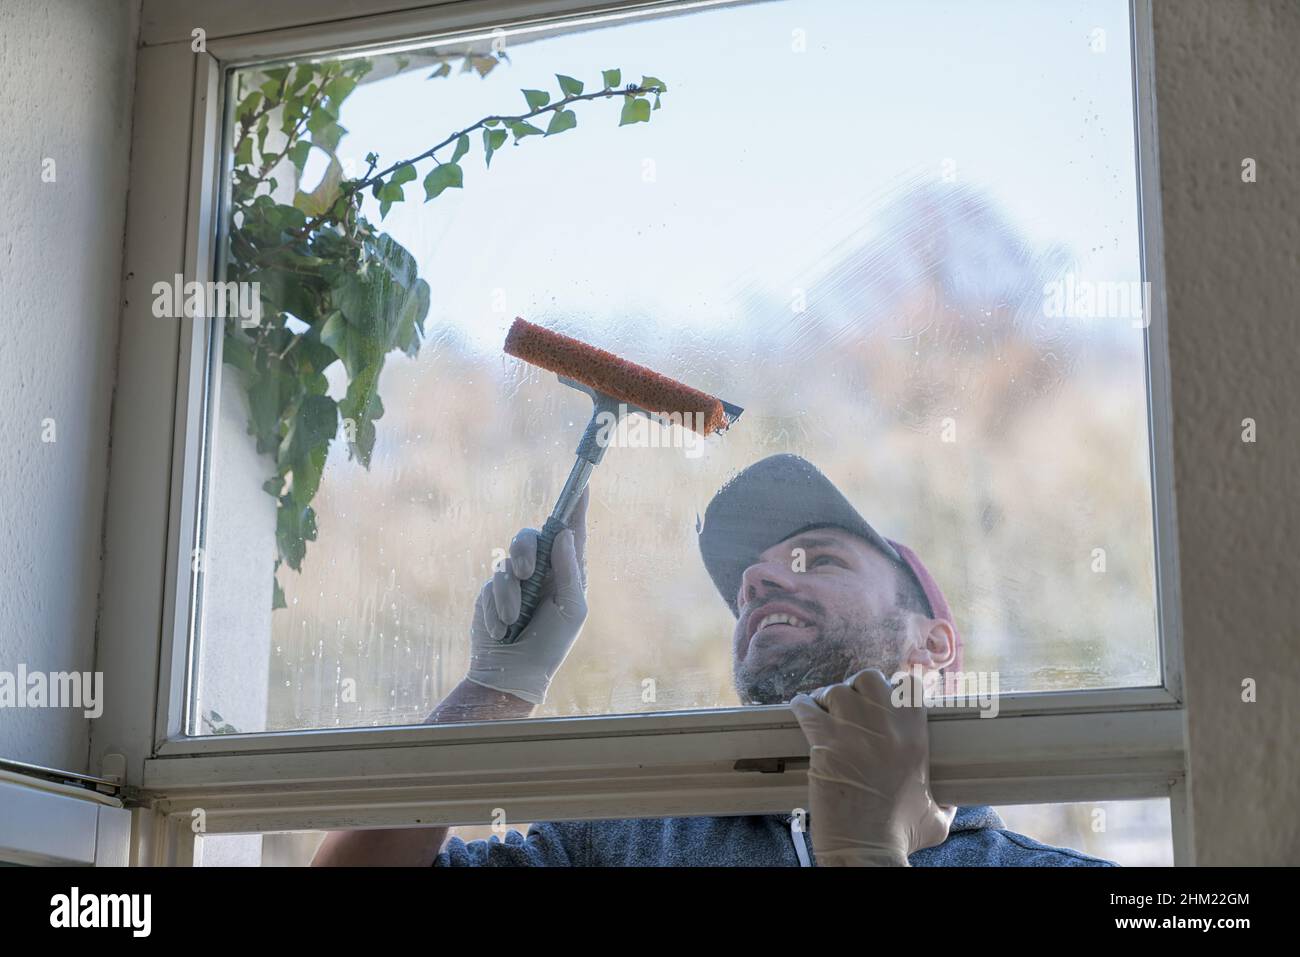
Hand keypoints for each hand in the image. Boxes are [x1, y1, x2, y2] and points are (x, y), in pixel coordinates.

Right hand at [466, 489, 588, 705]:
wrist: (514, 672)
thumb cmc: (551, 643)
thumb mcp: (571, 609)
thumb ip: (569, 571)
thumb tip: (565, 534)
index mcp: (567, 571)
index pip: (572, 532)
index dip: (576, 507)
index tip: (581, 485)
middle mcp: (543, 569)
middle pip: (533, 535)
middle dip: (527, 550)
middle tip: (527, 573)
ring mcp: (516, 578)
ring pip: (510, 558)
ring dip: (512, 592)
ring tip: (516, 618)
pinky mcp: (493, 590)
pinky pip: (494, 582)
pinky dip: (500, 607)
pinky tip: (503, 630)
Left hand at [789, 668, 954, 865]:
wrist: (866, 849)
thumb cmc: (900, 836)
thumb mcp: (938, 816)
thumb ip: (947, 800)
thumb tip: (954, 800)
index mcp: (915, 738)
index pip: (910, 686)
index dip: (895, 688)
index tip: (884, 700)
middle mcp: (886, 727)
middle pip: (870, 678)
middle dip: (859, 687)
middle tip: (851, 705)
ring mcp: (852, 731)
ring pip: (837, 690)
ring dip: (829, 698)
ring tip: (825, 711)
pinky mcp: (824, 742)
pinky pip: (806, 707)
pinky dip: (802, 705)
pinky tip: (802, 710)